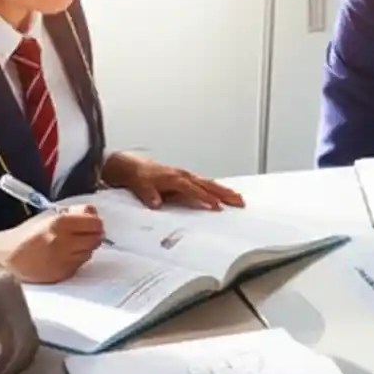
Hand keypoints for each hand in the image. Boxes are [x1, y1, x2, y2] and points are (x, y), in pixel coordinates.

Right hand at [0, 205, 104, 283]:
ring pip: (90, 252)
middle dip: (93, 235)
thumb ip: (74, 213)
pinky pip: (80, 264)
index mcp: (60, 223)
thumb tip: (94, 213)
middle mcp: (63, 242)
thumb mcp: (49, 216)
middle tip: (83, 234)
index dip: (94, 223)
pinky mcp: (62, 274)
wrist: (7, 257)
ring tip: (71, 245)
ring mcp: (64, 260)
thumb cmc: (27, 234)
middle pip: (96, 239)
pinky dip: (76, 259)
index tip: (90, 223)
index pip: (95, 223)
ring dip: (85, 248)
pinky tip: (63, 255)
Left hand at [102, 152, 244, 210]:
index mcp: (175, 178)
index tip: (217, 206)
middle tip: (239, 201)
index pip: (194, 190)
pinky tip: (225, 195)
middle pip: (209, 185)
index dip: (205, 198)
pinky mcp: (188, 179)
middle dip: (225, 193)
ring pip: (210, 184)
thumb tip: (156, 203)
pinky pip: (206, 184)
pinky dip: (218, 189)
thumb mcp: (140, 186)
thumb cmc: (139, 176)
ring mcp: (187, 177)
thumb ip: (149, 195)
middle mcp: (184, 176)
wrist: (133, 166)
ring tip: (239, 199)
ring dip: (225, 191)